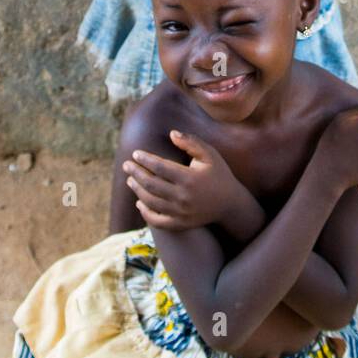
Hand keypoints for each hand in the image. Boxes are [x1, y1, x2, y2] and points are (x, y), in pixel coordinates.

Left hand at [123, 131, 241, 230]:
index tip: (136, 154)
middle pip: (151, 184)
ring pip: (151, 202)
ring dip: (137, 190)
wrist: (230, 204)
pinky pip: (157, 221)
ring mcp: (181, 213)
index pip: (160, 167)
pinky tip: (139, 202)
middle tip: (127, 165)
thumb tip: (171, 133)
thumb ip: (191, 142)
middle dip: (136, 173)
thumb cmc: (218, 174)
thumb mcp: (210, 154)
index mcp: (190, 178)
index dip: (145, 160)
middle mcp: (183, 197)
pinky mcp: (180, 224)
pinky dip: (145, 212)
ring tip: (130, 180)